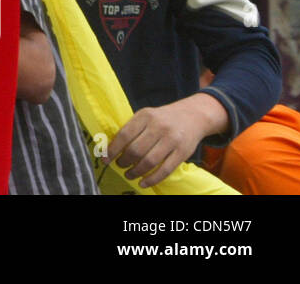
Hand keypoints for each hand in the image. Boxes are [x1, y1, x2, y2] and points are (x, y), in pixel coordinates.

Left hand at [104, 95, 226, 187]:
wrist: (193, 115)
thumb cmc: (163, 118)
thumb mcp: (146, 116)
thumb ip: (132, 128)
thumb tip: (111, 147)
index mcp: (145, 116)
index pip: (124, 135)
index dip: (113, 149)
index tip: (105, 159)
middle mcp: (158, 126)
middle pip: (136, 150)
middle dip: (124, 161)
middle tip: (120, 165)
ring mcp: (172, 140)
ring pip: (149, 161)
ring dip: (135, 172)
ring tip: (129, 174)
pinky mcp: (183, 152)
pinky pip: (165, 170)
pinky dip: (152, 179)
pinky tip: (143, 183)